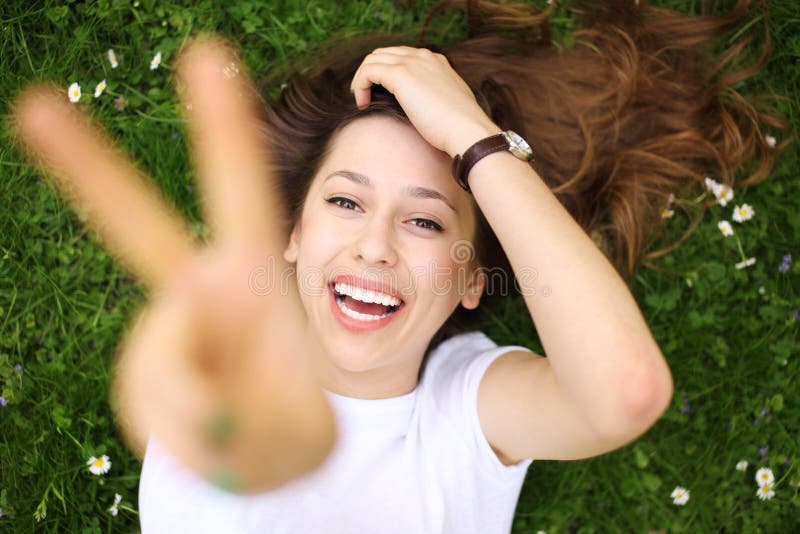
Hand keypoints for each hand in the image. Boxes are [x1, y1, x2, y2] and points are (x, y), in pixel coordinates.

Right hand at [11, 37, 334, 493]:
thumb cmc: (287, 419)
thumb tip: (189, 385)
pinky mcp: (141, 373)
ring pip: (166, 371)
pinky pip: (160, 411)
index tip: (204, 54)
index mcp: (254, 273)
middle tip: (29, 107)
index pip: (240, 193)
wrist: (266, 458)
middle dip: (89, 175)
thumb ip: (236, 410)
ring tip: (242, 429)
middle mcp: (203, 290)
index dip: (222, 128)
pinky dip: (190, 437)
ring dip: (210, 419)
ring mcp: (165, 329)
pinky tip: (212, 431)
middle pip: (138, 231)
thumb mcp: (291, 426)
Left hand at [350, 46, 499, 157]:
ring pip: (373, 59)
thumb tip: (424, 108)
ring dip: (362, 79)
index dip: (385, 73)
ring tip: (362, 101)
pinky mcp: (401, 75)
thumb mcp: (448, 105)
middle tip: (365, 96)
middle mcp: (423, 56)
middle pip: (384, 53)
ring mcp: (412, 63)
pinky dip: (360, 86)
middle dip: (370, 72)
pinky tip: (363, 104)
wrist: (468, 131)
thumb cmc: (460, 128)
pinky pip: (368, 71)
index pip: (401, 56)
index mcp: (436, 61)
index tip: (380, 94)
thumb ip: (435, 98)